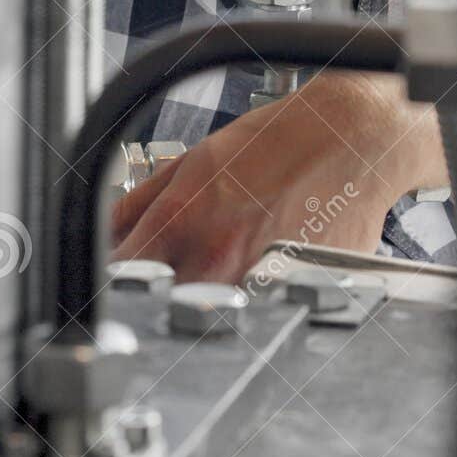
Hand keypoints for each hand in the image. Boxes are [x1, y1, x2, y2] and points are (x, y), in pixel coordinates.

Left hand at [109, 69, 444, 283]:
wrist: (353, 138)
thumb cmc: (281, 140)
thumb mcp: (193, 159)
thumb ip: (137, 204)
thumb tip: (104, 234)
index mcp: (182, 220)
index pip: (116, 277)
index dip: (110, 282)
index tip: (114, 282)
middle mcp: (217, 259)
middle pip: (160, 307)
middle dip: (158, 297)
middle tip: (176, 274)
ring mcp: (256, 284)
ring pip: (210, 318)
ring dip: (208, 302)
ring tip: (230, 266)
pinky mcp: (294, 296)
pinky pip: (259, 312)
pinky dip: (254, 299)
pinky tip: (269, 265)